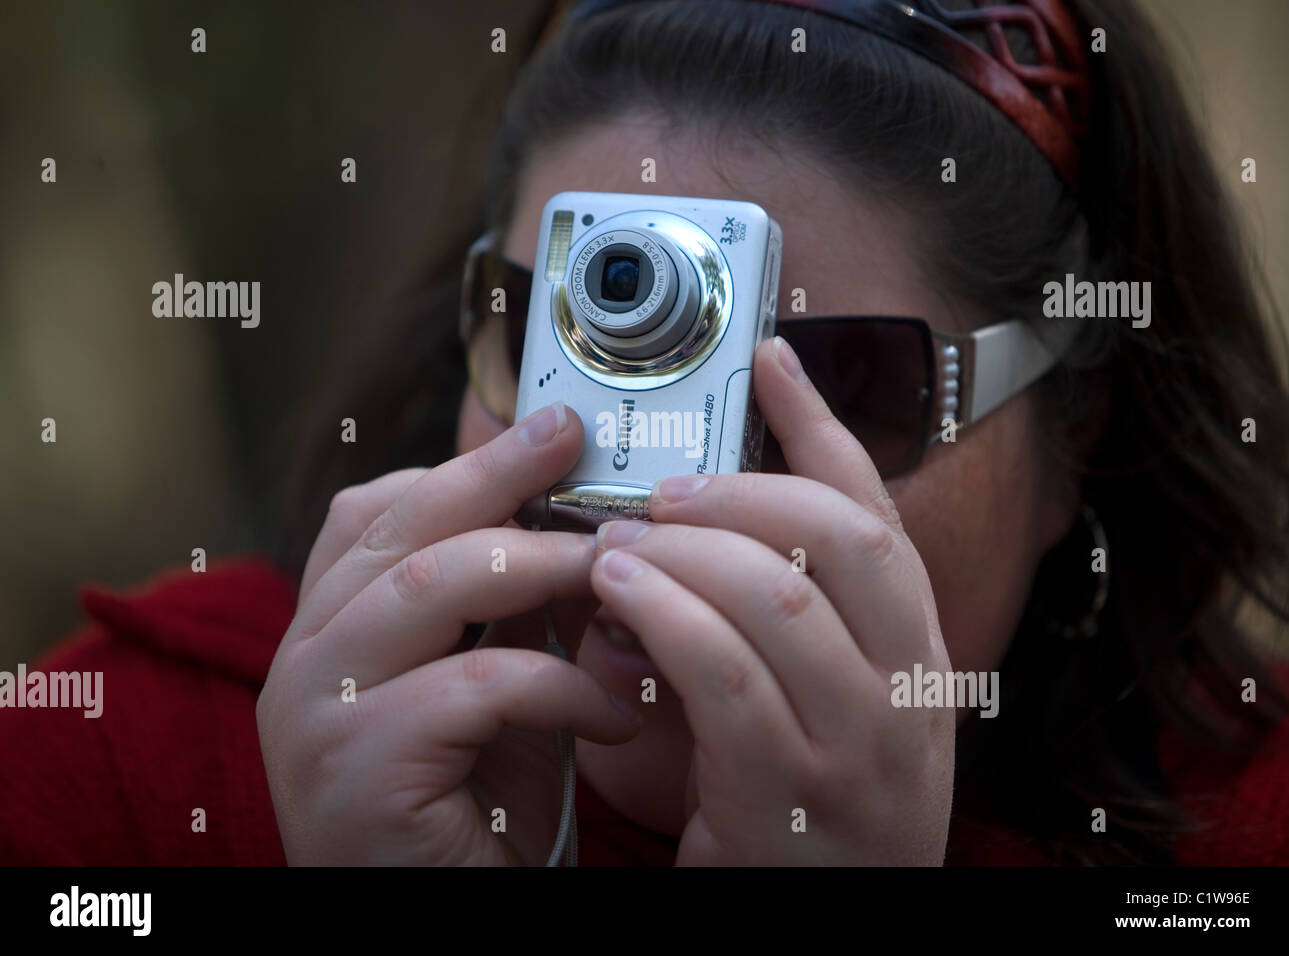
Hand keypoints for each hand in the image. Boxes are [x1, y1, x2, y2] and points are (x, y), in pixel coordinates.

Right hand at [257, 402, 642, 864]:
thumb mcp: (501, 692)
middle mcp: (301, 662)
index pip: (375, 513)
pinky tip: (616, 713)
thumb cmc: (477, 817)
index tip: (547, 434)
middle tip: (574, 439)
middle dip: (499, 475)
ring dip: (543, 567)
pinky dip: (563, 687)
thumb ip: (520, 611)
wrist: (447, 929)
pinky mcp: (355, 770)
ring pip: (432, 585)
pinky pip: (476, 685)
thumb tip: (586, 519)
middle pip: (401, 527)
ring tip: (622, 575)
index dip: (463, 465)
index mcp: (327, 634)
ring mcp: (314, 714)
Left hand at [589, 337, 953, 865]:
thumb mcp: (810, 705)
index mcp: (917, 657)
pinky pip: (724, 675)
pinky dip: (664, 617)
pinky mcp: (791, 795)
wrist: (815, 929)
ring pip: (776, 594)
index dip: (822, 425)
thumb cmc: (794, 812)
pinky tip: (617, 598)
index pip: (879, 513)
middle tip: (665, 491)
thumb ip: (766, 621)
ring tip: (618, 543)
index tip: (770, 358)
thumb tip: (677, 525)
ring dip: (684, 551)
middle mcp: (910, 692)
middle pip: (839, 536)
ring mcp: (861, 747)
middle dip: (741, 490)